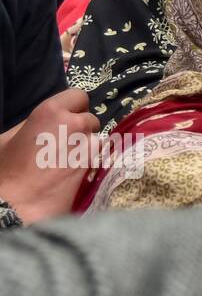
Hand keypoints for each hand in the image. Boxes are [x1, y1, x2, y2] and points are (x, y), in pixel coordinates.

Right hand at [0, 89, 97, 223]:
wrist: (14, 199)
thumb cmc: (7, 165)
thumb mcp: (14, 133)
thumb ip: (39, 121)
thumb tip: (51, 121)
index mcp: (52, 111)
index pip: (80, 96)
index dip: (75, 108)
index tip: (68, 119)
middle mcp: (75, 125)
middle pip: (92, 120)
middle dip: (83, 129)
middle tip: (68, 143)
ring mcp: (88, 148)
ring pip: (98, 141)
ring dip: (89, 148)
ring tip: (70, 161)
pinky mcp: (94, 169)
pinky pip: (99, 160)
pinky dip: (91, 164)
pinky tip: (74, 174)